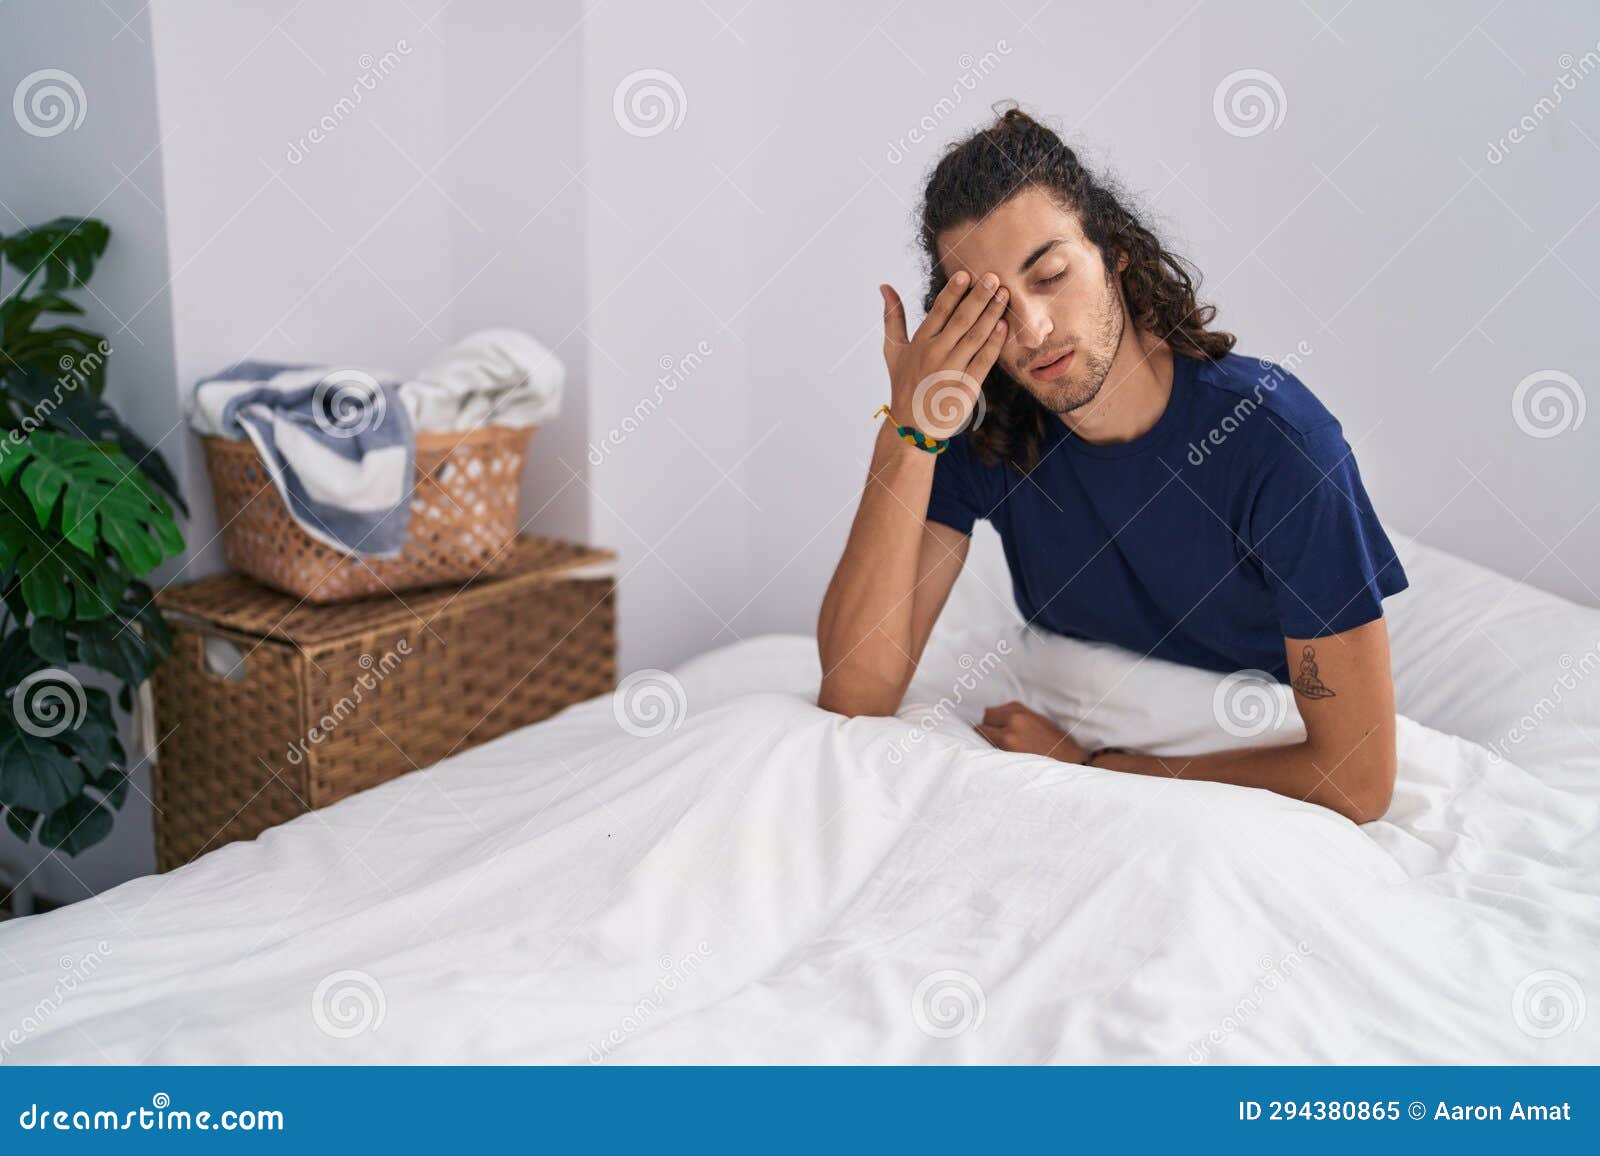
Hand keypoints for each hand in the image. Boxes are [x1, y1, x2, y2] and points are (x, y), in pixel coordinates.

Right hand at [879, 271, 1007, 439]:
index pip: (938, 311)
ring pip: (975, 336)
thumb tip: (885, 286)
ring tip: (1004, 295)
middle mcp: (935, 354)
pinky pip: (984, 359)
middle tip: (994, 278)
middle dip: (978, 297)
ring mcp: (951, 370)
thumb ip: (892, 318)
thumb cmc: (905, 385)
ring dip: (991, 314)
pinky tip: (1004, 325)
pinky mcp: (967, 386)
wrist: (913, 426)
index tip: (966, 275)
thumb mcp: (893, 351)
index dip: (953, 292)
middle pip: (961, 320)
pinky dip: (994, 342)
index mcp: (919, 343)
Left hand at [974, 700, 1087, 763]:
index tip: (998, 730)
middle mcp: (1012, 721)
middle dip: (989, 731)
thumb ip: (1014, 716)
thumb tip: (988, 714)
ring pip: (985, 737)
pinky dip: (993, 754)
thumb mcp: (1037, 719)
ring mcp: (1009, 738)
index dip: (993, 723)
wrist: (1071, 762)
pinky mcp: (1008, 754)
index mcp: (1019, 710)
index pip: (989, 713)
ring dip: (990, 742)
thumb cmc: (1055, 742)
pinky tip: (1006, 758)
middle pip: (984, 723)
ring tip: (1005, 750)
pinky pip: (990, 751)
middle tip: (1001, 741)